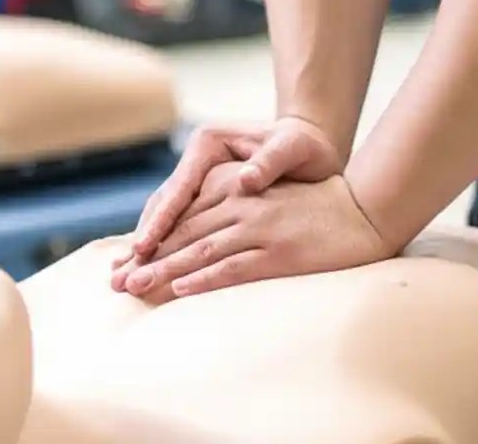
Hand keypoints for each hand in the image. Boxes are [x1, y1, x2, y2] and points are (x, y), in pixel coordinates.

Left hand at [118, 175, 394, 298]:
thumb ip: (233, 207)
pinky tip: (181, 288)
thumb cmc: (315, 208)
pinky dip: (205, 277)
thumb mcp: (266, 197)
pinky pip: (234, 266)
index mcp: (236, 188)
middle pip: (182, 234)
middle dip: (145, 259)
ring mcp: (259, 229)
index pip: (182, 215)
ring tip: (134, 287)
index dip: (149, 241)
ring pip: (200, 250)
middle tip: (114, 282)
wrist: (363, 211)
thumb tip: (196, 235)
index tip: (121, 262)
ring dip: (162, 270)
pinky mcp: (278, 253)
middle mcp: (242, 206)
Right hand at [120, 117, 342, 264]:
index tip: (144, 246)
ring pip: (163, 216)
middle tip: (119, 274)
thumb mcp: (292, 149)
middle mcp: (195, 160)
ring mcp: (195, 178)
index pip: (178, 188)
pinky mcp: (202, 195)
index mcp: (208, 144)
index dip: (161, 220)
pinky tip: (146, 268)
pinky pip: (176, 224)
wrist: (309, 143)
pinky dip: (161, 246)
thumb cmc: (303, 146)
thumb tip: (246, 180)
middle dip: (142, 242)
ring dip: (144, 248)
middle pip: (162, 205)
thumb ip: (270, 162)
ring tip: (120, 277)